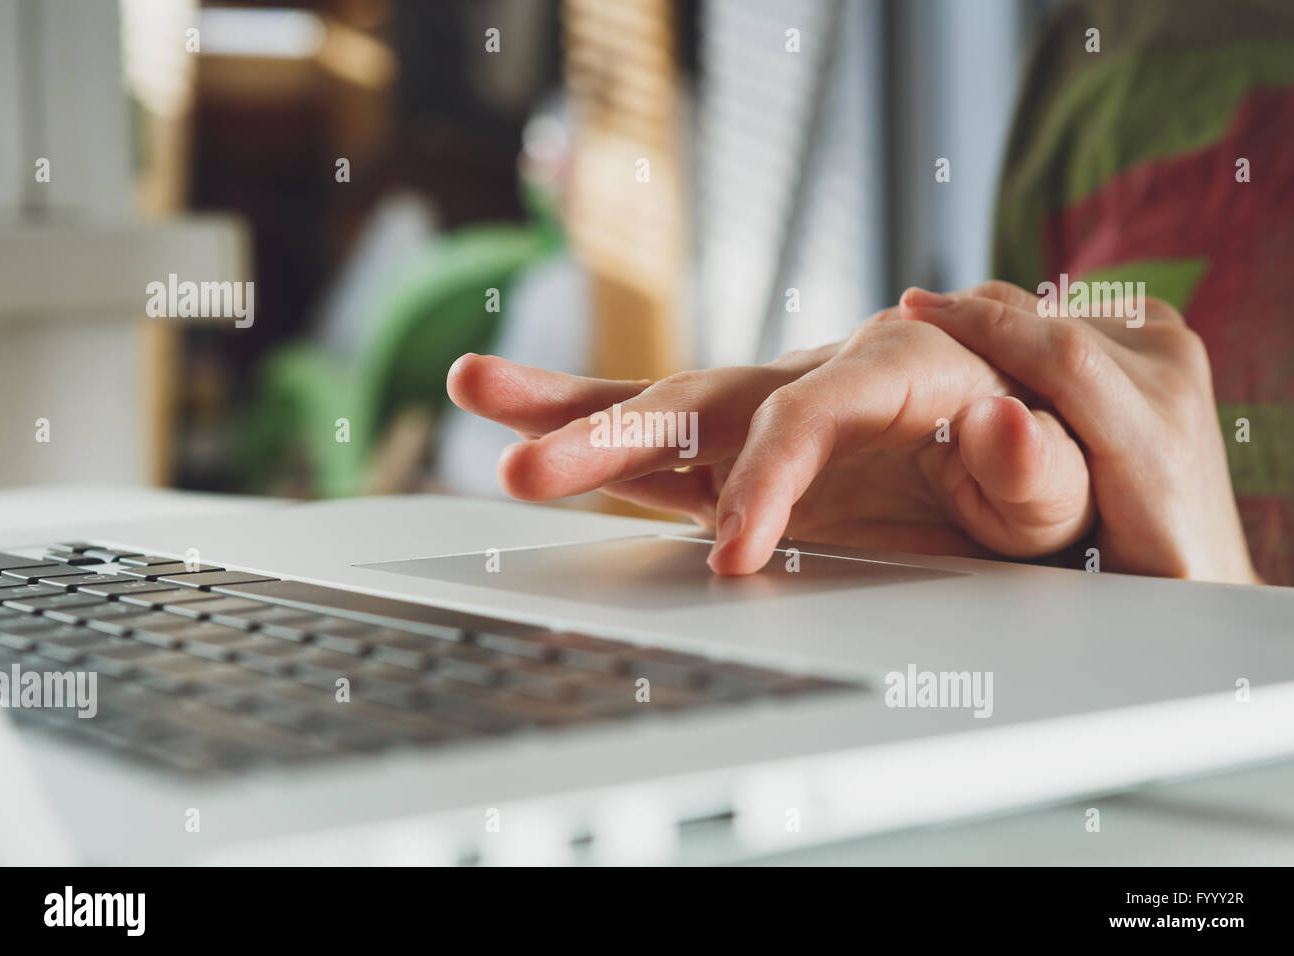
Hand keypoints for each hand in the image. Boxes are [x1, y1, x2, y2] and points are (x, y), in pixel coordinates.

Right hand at [446, 305, 1094, 573]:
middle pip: (706, 394)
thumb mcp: (1068, 477)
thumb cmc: (1053, 471)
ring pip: (659, 405)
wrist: (1034, 465)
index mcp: (901, 367)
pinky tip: (513, 429)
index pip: (814, 412)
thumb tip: (994, 421)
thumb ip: (1036, 460)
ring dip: (567, 410)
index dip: (770, 480)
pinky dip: (589, 436)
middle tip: (528, 470)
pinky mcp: (744, 457)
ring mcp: (773, 417)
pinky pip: (659, 447)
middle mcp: (819, 379)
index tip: (738, 558)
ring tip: (473, 388)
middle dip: (614, 431)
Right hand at [900, 281, 1258, 583]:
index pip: (1063, 356)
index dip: (983, 328)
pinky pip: (1071, 311)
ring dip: (992, 318)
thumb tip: (994, 411)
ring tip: (936, 333)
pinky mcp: (1159, 330)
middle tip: (902, 318)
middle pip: (1053, 323)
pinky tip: (984, 342)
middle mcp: (1174, 377)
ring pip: (1056, 309)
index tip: (911, 314)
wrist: (1201, 560)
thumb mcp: (1072, 558)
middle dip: (972, 315)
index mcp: (1159, 442)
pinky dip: (1018, 322)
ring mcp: (1171, 346)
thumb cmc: (1126, 574)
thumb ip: (1031, 486)